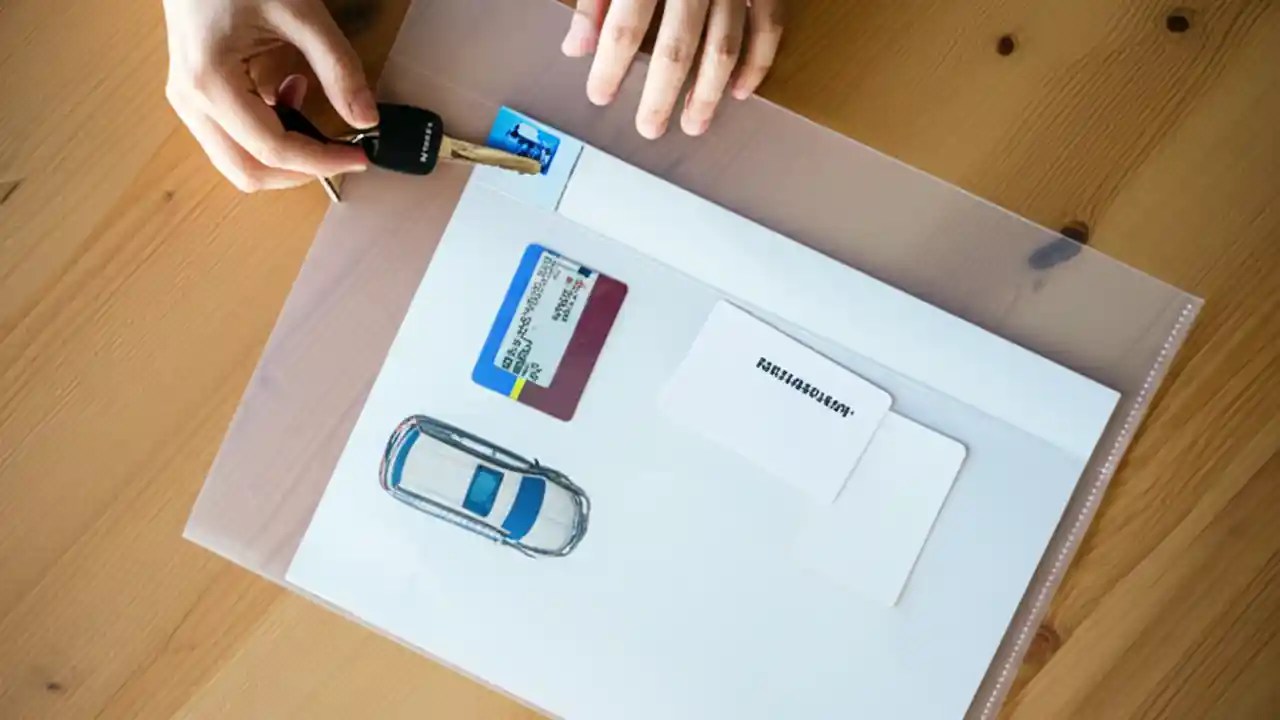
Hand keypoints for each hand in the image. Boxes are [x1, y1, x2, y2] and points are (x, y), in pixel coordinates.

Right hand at [162, 0, 374, 191]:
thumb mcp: (300, 12)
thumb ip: (338, 67)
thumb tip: (367, 119)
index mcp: (210, 81)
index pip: (273, 150)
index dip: (323, 161)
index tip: (361, 156)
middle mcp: (190, 101)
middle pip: (249, 173)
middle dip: (302, 171)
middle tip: (341, 148)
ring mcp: (187, 102)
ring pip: (238, 164)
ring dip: (284, 154)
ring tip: (307, 103)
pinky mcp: (194, 98)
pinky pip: (233, 140)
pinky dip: (268, 134)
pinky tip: (288, 93)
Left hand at [562, 0, 783, 138]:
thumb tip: (576, 46)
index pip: (626, 24)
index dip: (611, 65)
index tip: (599, 96)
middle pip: (679, 46)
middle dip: (661, 94)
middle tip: (648, 129)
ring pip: (726, 45)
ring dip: (708, 92)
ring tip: (693, 124)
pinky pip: (769, 25)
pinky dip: (757, 62)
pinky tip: (740, 91)